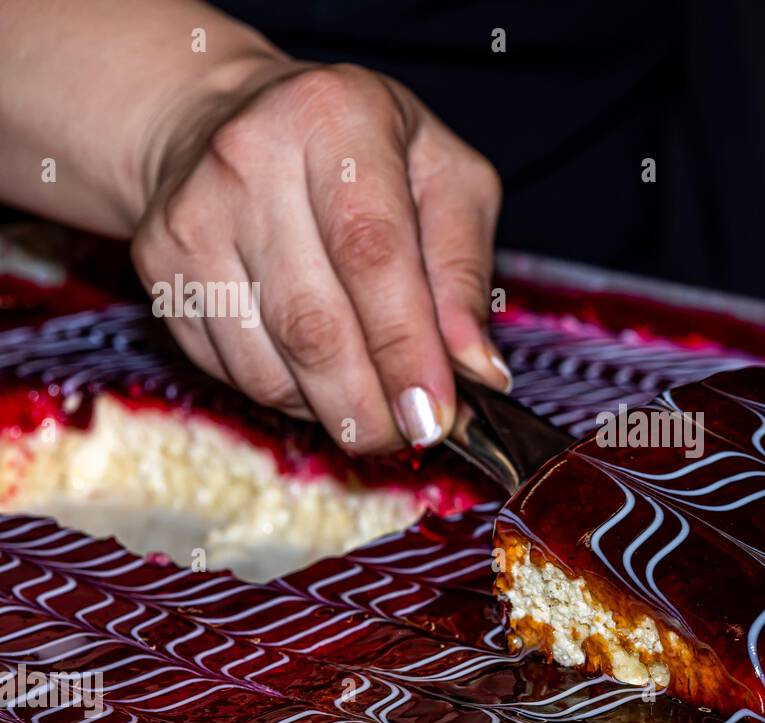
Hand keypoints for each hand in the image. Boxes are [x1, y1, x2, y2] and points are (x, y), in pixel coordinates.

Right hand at [132, 61, 509, 453]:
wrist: (234, 118)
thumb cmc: (366, 154)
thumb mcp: (446, 180)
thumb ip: (465, 273)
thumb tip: (478, 371)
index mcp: (334, 118)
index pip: (371, 253)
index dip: (405, 349)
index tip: (435, 416)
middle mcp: (249, 159)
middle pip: (312, 323)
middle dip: (371, 404)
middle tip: (412, 434)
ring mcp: (191, 215)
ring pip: (268, 363)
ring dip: (333, 409)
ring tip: (376, 404)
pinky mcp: (158, 265)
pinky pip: (234, 369)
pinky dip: (290, 397)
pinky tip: (321, 376)